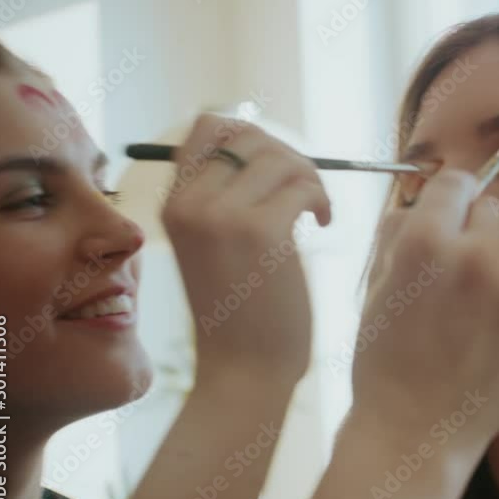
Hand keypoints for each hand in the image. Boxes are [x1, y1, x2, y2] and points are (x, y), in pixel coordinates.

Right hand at [161, 114, 330, 383]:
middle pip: (249, 133)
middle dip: (288, 154)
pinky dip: (323, 199)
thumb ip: (224, 200)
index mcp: (174, 204)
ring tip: (317, 212)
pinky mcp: (260, 233)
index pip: (207, 126)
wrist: (242, 372)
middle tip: (304, 191)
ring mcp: (222, 216)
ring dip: (311, 179)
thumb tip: (263, 148)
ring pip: (281, 156)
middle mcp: (190, 204)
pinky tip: (324, 225)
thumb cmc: (239, 315)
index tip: (275, 168)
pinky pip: (303, 186)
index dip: (251, 133)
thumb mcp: (213, 248)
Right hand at [350, 169, 498, 450]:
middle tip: (474, 266)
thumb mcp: (375, 288)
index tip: (449, 218)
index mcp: (425, 244)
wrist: (415, 432)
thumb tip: (423, 204)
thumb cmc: (386, 363)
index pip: (453, 183)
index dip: (450, 199)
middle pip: (496, 204)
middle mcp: (477, 255)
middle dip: (484, 225)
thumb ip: (397, 235)